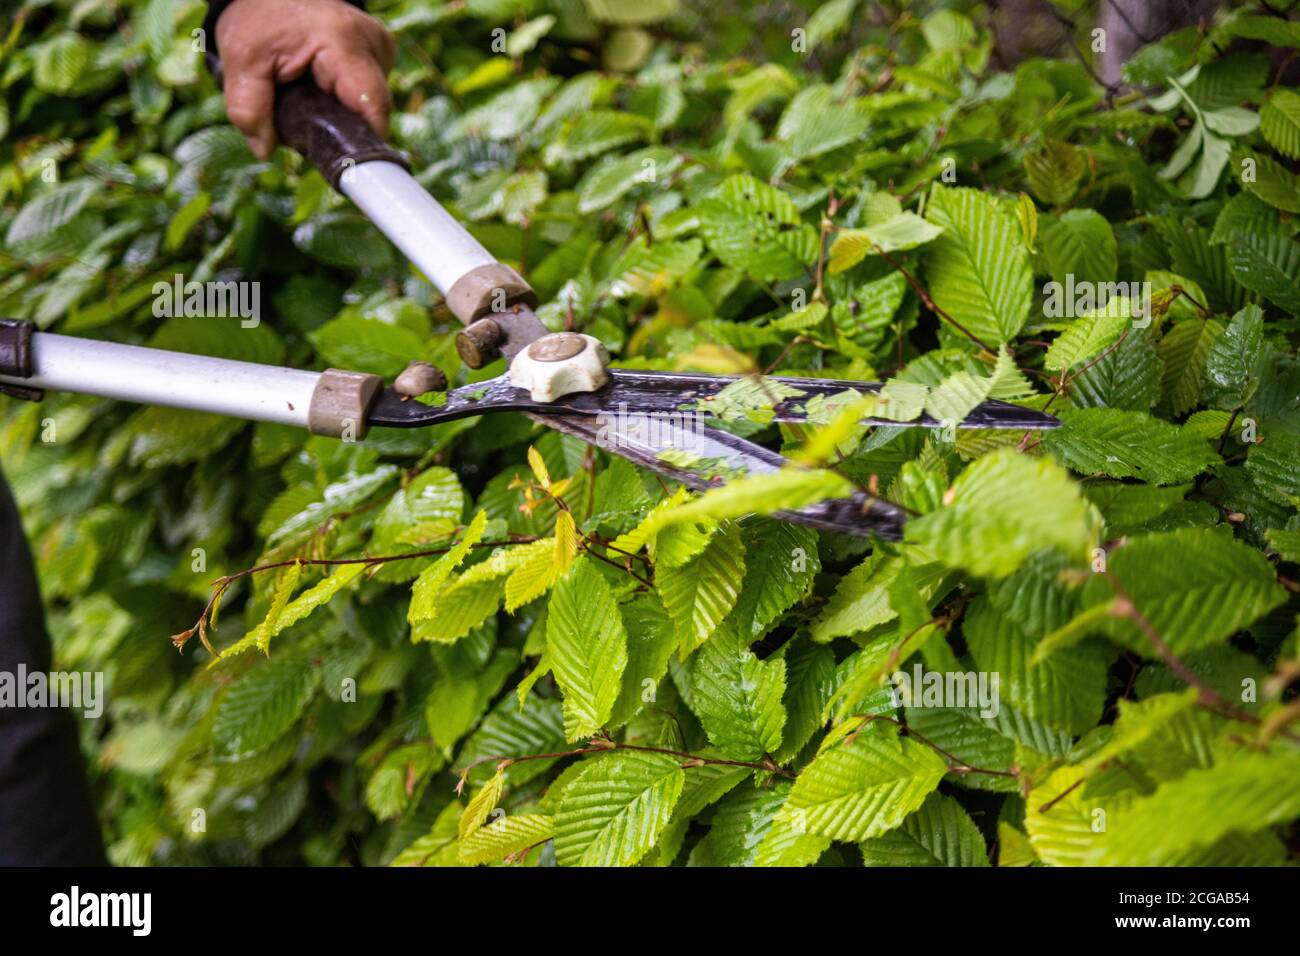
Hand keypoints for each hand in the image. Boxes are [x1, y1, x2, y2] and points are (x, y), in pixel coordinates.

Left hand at [215, 0, 395, 158]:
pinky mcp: (380, 53)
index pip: (372, 105)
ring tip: (311, 99)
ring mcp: (380, 48)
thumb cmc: (258, 19)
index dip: (364, 140)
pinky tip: (323, 89)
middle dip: (342, 127)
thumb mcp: (241, 61)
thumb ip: (247, 109)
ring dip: (343, 113)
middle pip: (372, 110)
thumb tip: (265, 150)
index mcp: (341, 42)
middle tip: (306, 124)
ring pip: (371, 104)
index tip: (344, 162)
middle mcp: (371, 42)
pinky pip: (369, 92)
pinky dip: (346, 100)